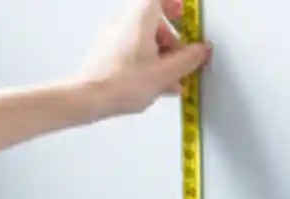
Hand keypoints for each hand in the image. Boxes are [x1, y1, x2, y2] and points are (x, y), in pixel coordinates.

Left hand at [77, 0, 211, 116]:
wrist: (89, 98)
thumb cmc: (121, 82)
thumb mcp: (166, 73)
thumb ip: (189, 59)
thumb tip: (200, 51)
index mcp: (138, 17)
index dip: (173, 4)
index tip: (183, 15)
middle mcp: (122, 21)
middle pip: (153, 21)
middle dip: (171, 40)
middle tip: (181, 56)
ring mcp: (111, 36)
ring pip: (142, 38)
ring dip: (160, 55)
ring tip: (170, 78)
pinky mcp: (104, 52)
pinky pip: (130, 50)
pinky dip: (145, 62)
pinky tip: (153, 84)